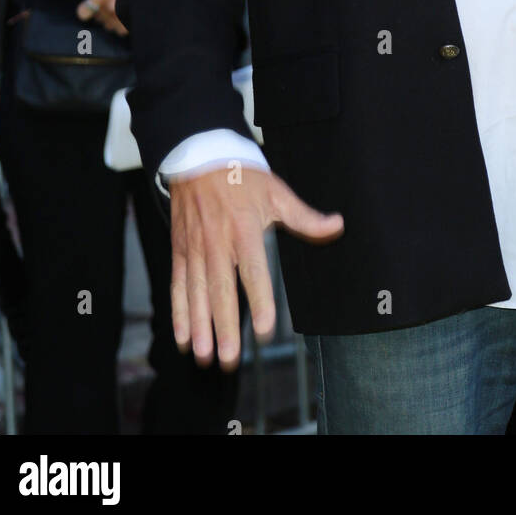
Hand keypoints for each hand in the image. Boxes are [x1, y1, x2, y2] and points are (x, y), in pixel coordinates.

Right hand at [169, 165, 343, 368]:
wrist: (198, 156)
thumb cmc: (242, 177)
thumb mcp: (276, 191)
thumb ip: (305, 216)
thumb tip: (337, 225)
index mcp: (244, 228)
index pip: (254, 270)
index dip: (260, 300)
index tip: (265, 329)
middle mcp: (217, 241)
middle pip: (220, 289)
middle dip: (224, 325)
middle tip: (229, 357)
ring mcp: (195, 247)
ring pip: (196, 292)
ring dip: (199, 326)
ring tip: (203, 355)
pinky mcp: (180, 249)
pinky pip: (178, 284)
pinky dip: (179, 312)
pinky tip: (183, 337)